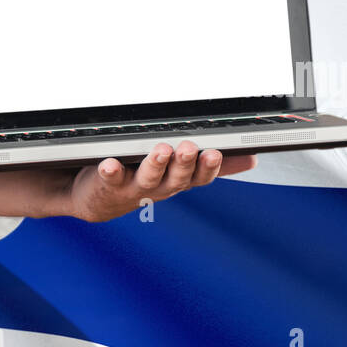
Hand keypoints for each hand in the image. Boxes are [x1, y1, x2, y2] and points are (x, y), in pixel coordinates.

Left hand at [0, 140, 256, 221]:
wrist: (94, 198)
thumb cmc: (138, 179)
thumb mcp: (176, 173)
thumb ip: (207, 165)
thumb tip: (252, 160)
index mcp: (176, 182)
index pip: (199, 177)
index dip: (208, 168)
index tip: (215, 154)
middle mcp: (156, 188)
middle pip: (176, 179)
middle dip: (183, 164)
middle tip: (187, 148)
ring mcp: (130, 189)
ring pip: (147, 179)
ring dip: (155, 166)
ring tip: (161, 150)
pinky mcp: (105, 186)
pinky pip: (109, 179)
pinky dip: (111, 172)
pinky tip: (111, 163)